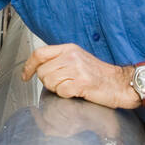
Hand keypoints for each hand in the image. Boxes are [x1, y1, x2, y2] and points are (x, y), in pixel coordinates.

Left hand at [21, 43, 140, 109]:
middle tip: (61, 84)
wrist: (119, 83)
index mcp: (69, 49)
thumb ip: (59, 60)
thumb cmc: (99, 74)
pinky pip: (61, 91)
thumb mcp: (77, 59)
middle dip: (48, 82)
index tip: (25, 75)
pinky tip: (76, 92)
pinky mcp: (82, 82)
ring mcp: (77, 68)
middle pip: (42, 71)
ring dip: (57, 89)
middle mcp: (71, 56)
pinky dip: (66, 95)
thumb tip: (38, 68)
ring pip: (49, 82)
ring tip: (70, 87)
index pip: (40, 54)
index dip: (28, 66)